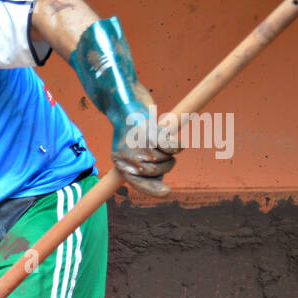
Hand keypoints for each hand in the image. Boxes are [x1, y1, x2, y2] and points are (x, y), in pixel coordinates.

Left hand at [112, 82, 179, 196]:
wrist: (124, 105)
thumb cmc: (130, 132)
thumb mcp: (129, 152)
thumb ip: (143, 170)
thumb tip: (161, 188)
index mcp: (121, 164)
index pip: (138, 183)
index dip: (153, 189)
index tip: (166, 192)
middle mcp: (128, 157)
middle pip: (156, 172)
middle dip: (165, 166)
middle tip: (163, 156)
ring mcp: (139, 146)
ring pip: (165, 160)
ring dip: (168, 153)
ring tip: (158, 141)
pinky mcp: (151, 134)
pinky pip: (172, 147)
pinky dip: (176, 145)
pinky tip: (171, 140)